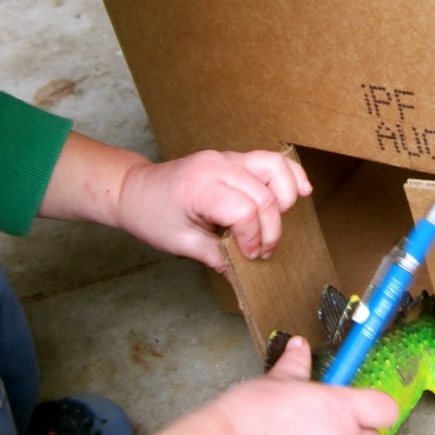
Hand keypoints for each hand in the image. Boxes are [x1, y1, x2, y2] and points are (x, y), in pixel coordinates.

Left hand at [39, 135, 311, 270]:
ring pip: (275, 168)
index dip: (253, 238)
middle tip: (260, 251)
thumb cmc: (152, 215)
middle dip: (270, 229)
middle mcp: (217, 166)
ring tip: (279, 222)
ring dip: (285, 198)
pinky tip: (300, 191)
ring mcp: (227, 157)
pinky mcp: (233, 158)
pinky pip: (270, 159)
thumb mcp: (181, 244)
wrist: (134, 190)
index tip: (248, 255)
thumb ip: (218, 258)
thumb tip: (245, 278)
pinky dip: (289, 174)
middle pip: (264, 195)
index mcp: (200, 188)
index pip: (245, 210)